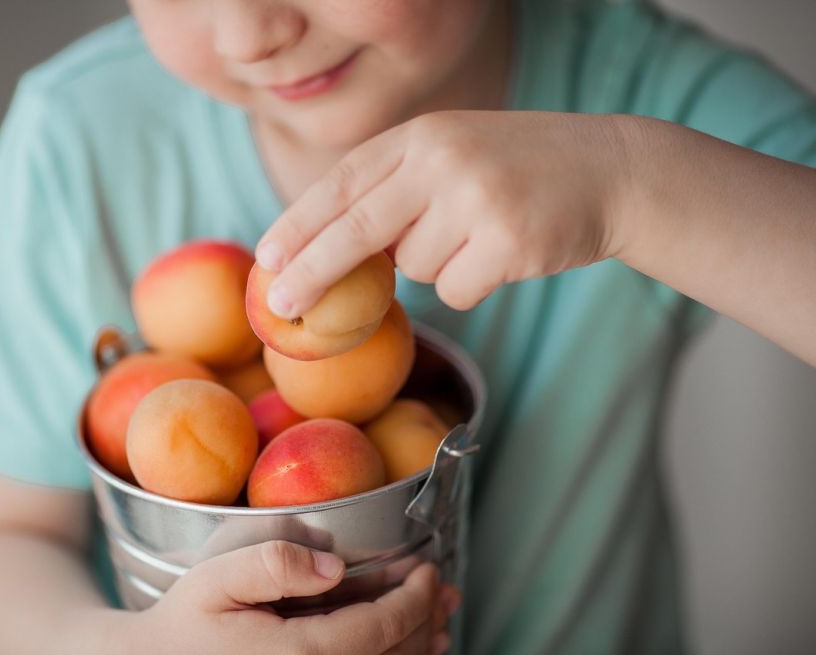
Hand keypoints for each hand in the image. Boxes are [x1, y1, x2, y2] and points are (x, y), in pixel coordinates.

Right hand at [118, 540, 458, 654]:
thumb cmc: (184, 624)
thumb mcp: (215, 580)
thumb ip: (271, 563)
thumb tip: (332, 565)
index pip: (381, 629)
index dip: (414, 598)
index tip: (427, 569)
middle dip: (426, 619)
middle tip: (442, 589)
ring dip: (420, 644)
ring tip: (439, 617)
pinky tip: (408, 646)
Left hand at [255, 110, 631, 316]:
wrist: (612, 169)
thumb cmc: (520, 171)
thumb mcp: (453, 156)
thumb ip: (397, 191)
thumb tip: (338, 254)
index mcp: (422, 135)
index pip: (342, 182)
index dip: (299, 222)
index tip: (266, 257)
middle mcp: (443, 159)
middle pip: (355, 229)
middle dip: (311, 273)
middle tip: (278, 307)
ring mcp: (477, 198)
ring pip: (414, 269)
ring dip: (436, 266)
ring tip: (480, 233)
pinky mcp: (509, 241)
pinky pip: (453, 291)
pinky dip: (469, 286)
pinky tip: (503, 254)